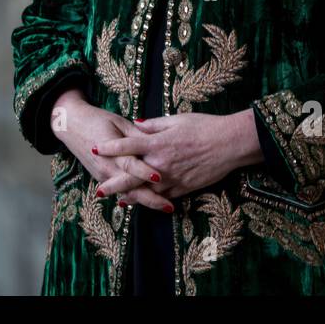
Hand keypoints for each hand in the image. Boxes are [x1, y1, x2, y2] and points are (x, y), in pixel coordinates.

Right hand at [52, 89, 163, 196]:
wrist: (70, 125)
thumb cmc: (97, 120)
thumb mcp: (119, 122)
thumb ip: (137, 135)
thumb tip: (157, 142)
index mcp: (111, 151)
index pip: (130, 165)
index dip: (144, 171)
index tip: (159, 178)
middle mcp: (107, 168)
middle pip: (131, 187)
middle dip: (150, 198)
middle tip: (169, 207)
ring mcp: (103, 176)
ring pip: (127, 193)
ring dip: (145, 201)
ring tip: (165, 207)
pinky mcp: (102, 178)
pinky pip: (121, 190)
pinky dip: (135, 197)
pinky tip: (151, 202)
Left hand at [92, 110, 262, 212]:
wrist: (229, 143)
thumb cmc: (204, 127)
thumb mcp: (177, 120)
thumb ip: (153, 125)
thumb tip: (136, 125)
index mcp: (157, 143)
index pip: (127, 146)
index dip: (109, 147)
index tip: (95, 149)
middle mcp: (161, 163)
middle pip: (131, 176)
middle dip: (113, 184)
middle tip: (99, 191)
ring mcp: (172, 178)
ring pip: (146, 191)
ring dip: (131, 197)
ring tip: (118, 202)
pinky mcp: (183, 188)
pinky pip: (164, 197)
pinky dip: (152, 200)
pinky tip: (145, 203)